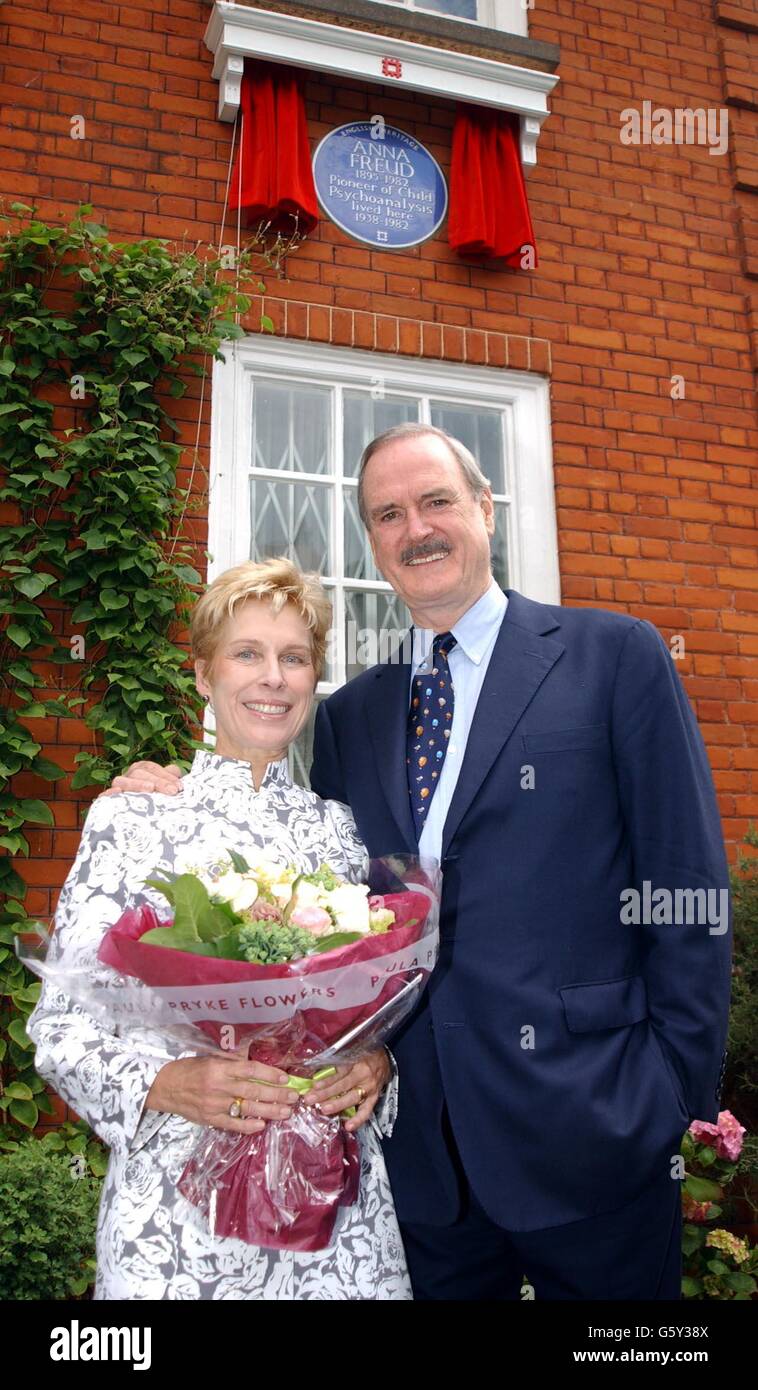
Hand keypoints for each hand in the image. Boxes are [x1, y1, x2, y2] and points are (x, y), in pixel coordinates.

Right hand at [100, 761, 182, 796]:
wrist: (140, 823)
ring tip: (150, 789)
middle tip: (172, 791)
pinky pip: (105, 796)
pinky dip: (109, 793)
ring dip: (136, 784)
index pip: (151, 768)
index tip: (178, 787)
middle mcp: (128, 776)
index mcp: (141, 770)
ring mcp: (117, 788)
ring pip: (122, 780)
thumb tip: (176, 772)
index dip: (166, 776)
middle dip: (158, 781)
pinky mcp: (108, 801)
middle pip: (139, 772)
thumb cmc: (157, 800)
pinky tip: (118, 792)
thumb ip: (171, 778)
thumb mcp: (165, 789)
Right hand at [145, 1048, 300, 1133]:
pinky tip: (262, 1125)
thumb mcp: (211, 1057)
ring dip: (269, 1112)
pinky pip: (232, 1124)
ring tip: (286, 1112)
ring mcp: (214, 1105)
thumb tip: (255, 1053)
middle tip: (294, 1097)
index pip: (250, 1070)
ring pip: (246, 1109)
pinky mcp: (210, 1119)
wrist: (165, 1087)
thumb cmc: (190, 1069)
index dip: (270, 1074)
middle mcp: (218, 1086)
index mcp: (219, 1068)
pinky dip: (247, 1126)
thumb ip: (233, 1059)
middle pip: (253, 1091)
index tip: (286, 1078)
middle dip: (276, 1095)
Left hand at [300, 1050, 390, 1132]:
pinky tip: (348, 1126)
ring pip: (352, 1098)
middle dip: (325, 1093)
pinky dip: (358, 1119)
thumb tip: (315, 1071)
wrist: (385, 1059)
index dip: (327, 1079)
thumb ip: (336, 1061)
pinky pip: (367, 1110)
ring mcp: (370, 1087)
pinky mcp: (374, 1097)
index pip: (340, 1071)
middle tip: (311, 1100)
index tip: (314, 1086)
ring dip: (337, 1104)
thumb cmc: (365, 1054)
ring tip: (324, 1110)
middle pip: (343, 1085)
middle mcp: (363, 1074)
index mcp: (356, 1061)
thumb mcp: (351, 1052)